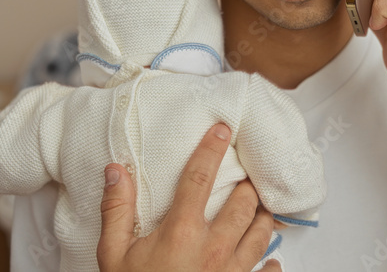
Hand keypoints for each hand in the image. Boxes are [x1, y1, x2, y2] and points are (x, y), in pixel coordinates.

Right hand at [97, 123, 280, 270]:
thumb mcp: (113, 256)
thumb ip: (117, 210)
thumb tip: (116, 170)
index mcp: (182, 232)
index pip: (200, 177)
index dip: (212, 148)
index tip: (223, 128)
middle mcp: (214, 248)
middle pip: (244, 202)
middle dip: (247, 185)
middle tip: (246, 176)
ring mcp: (232, 271)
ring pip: (262, 232)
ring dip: (263, 216)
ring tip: (259, 206)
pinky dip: (273, 265)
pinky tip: (272, 260)